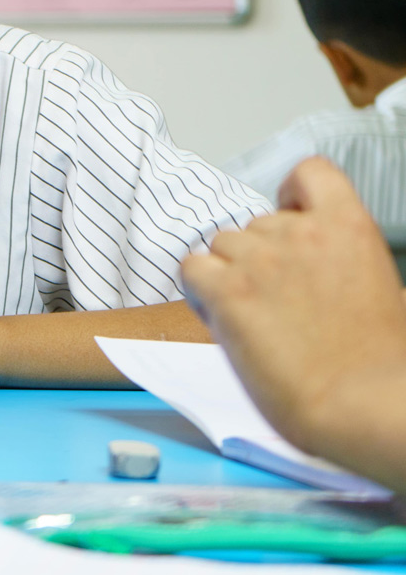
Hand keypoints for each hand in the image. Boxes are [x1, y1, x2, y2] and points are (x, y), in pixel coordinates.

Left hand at [181, 157, 405, 465]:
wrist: (362, 402)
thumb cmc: (379, 363)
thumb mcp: (385, 291)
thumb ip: (346, 265)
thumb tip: (329, 276)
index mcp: (350, 227)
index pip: (310, 173)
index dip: (292, 194)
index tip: (290, 218)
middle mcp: (301, 233)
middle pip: (255, 224)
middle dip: (258, 256)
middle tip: (275, 302)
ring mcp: (259, 259)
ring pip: (220, 246)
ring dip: (228, 274)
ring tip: (254, 318)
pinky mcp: (226, 290)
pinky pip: (190, 269)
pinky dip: (198, 290)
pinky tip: (222, 317)